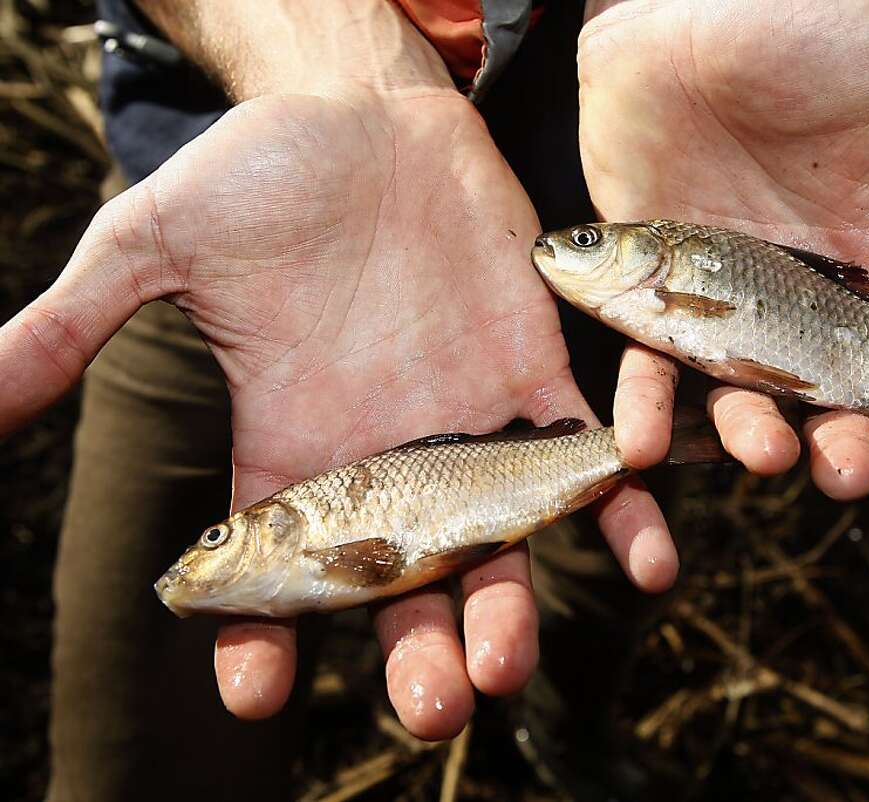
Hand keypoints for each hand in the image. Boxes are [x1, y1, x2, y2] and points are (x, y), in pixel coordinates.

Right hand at [0, 86, 673, 736]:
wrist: (364, 113)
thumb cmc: (257, 178)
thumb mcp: (152, 247)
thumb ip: (72, 328)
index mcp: (291, 456)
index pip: (276, 579)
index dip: (261, 642)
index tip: (260, 691)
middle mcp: (386, 465)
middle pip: (405, 593)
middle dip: (420, 656)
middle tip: (434, 708)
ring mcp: (469, 429)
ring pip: (499, 548)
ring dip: (511, 608)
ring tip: (509, 658)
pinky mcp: (538, 376)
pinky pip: (590, 459)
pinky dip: (620, 505)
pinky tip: (648, 552)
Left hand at [578, 0, 868, 496]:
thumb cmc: (804, 17)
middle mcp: (802, 288)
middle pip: (836, 395)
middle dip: (848, 441)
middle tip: (848, 470)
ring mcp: (724, 297)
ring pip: (747, 396)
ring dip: (756, 438)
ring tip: (767, 454)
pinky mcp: (649, 291)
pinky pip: (650, 366)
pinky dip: (645, 410)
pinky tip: (642, 444)